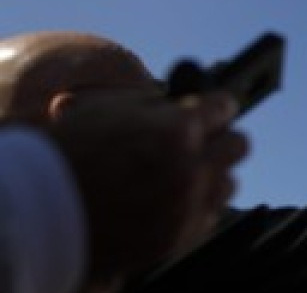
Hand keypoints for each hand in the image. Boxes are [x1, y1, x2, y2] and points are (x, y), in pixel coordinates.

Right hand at [48, 89, 248, 283]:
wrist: (40, 208)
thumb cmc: (70, 151)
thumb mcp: (114, 105)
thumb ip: (159, 102)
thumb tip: (191, 99)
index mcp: (178, 128)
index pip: (225, 106)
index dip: (214, 106)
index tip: (211, 109)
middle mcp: (191, 167)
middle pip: (237, 145)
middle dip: (218, 139)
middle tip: (198, 141)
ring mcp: (187, 205)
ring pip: (227, 182)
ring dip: (210, 175)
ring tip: (180, 173)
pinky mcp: (179, 236)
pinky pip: (208, 214)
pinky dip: (195, 206)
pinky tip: (170, 199)